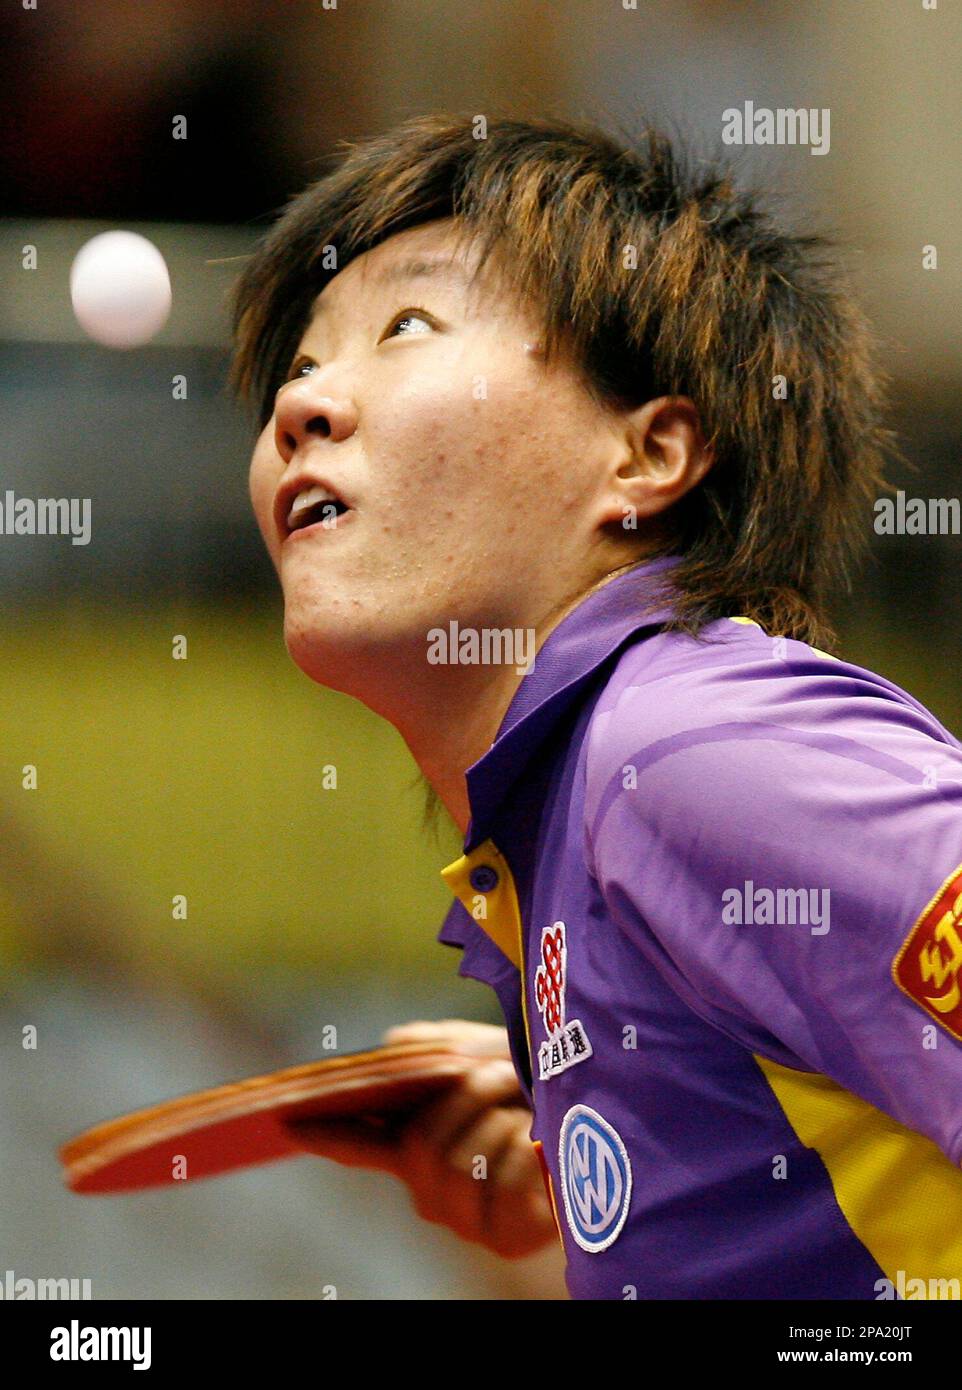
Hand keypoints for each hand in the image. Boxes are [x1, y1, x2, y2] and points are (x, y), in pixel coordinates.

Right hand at [284, 1019, 558, 1258]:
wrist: (605, 1121)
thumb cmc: (542, 1089)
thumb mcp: (490, 1052)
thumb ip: (438, 1048)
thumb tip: (391, 1046)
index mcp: (419, 1145)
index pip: (359, 1142)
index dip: (324, 1131)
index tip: (287, 1119)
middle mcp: (432, 1189)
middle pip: (418, 1146)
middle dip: (463, 1096)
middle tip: (498, 1071)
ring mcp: (466, 1219)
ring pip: (457, 1161)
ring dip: (498, 1116)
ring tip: (527, 1108)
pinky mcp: (505, 1238)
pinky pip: (499, 1180)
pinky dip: (527, 1147)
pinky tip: (541, 1144)